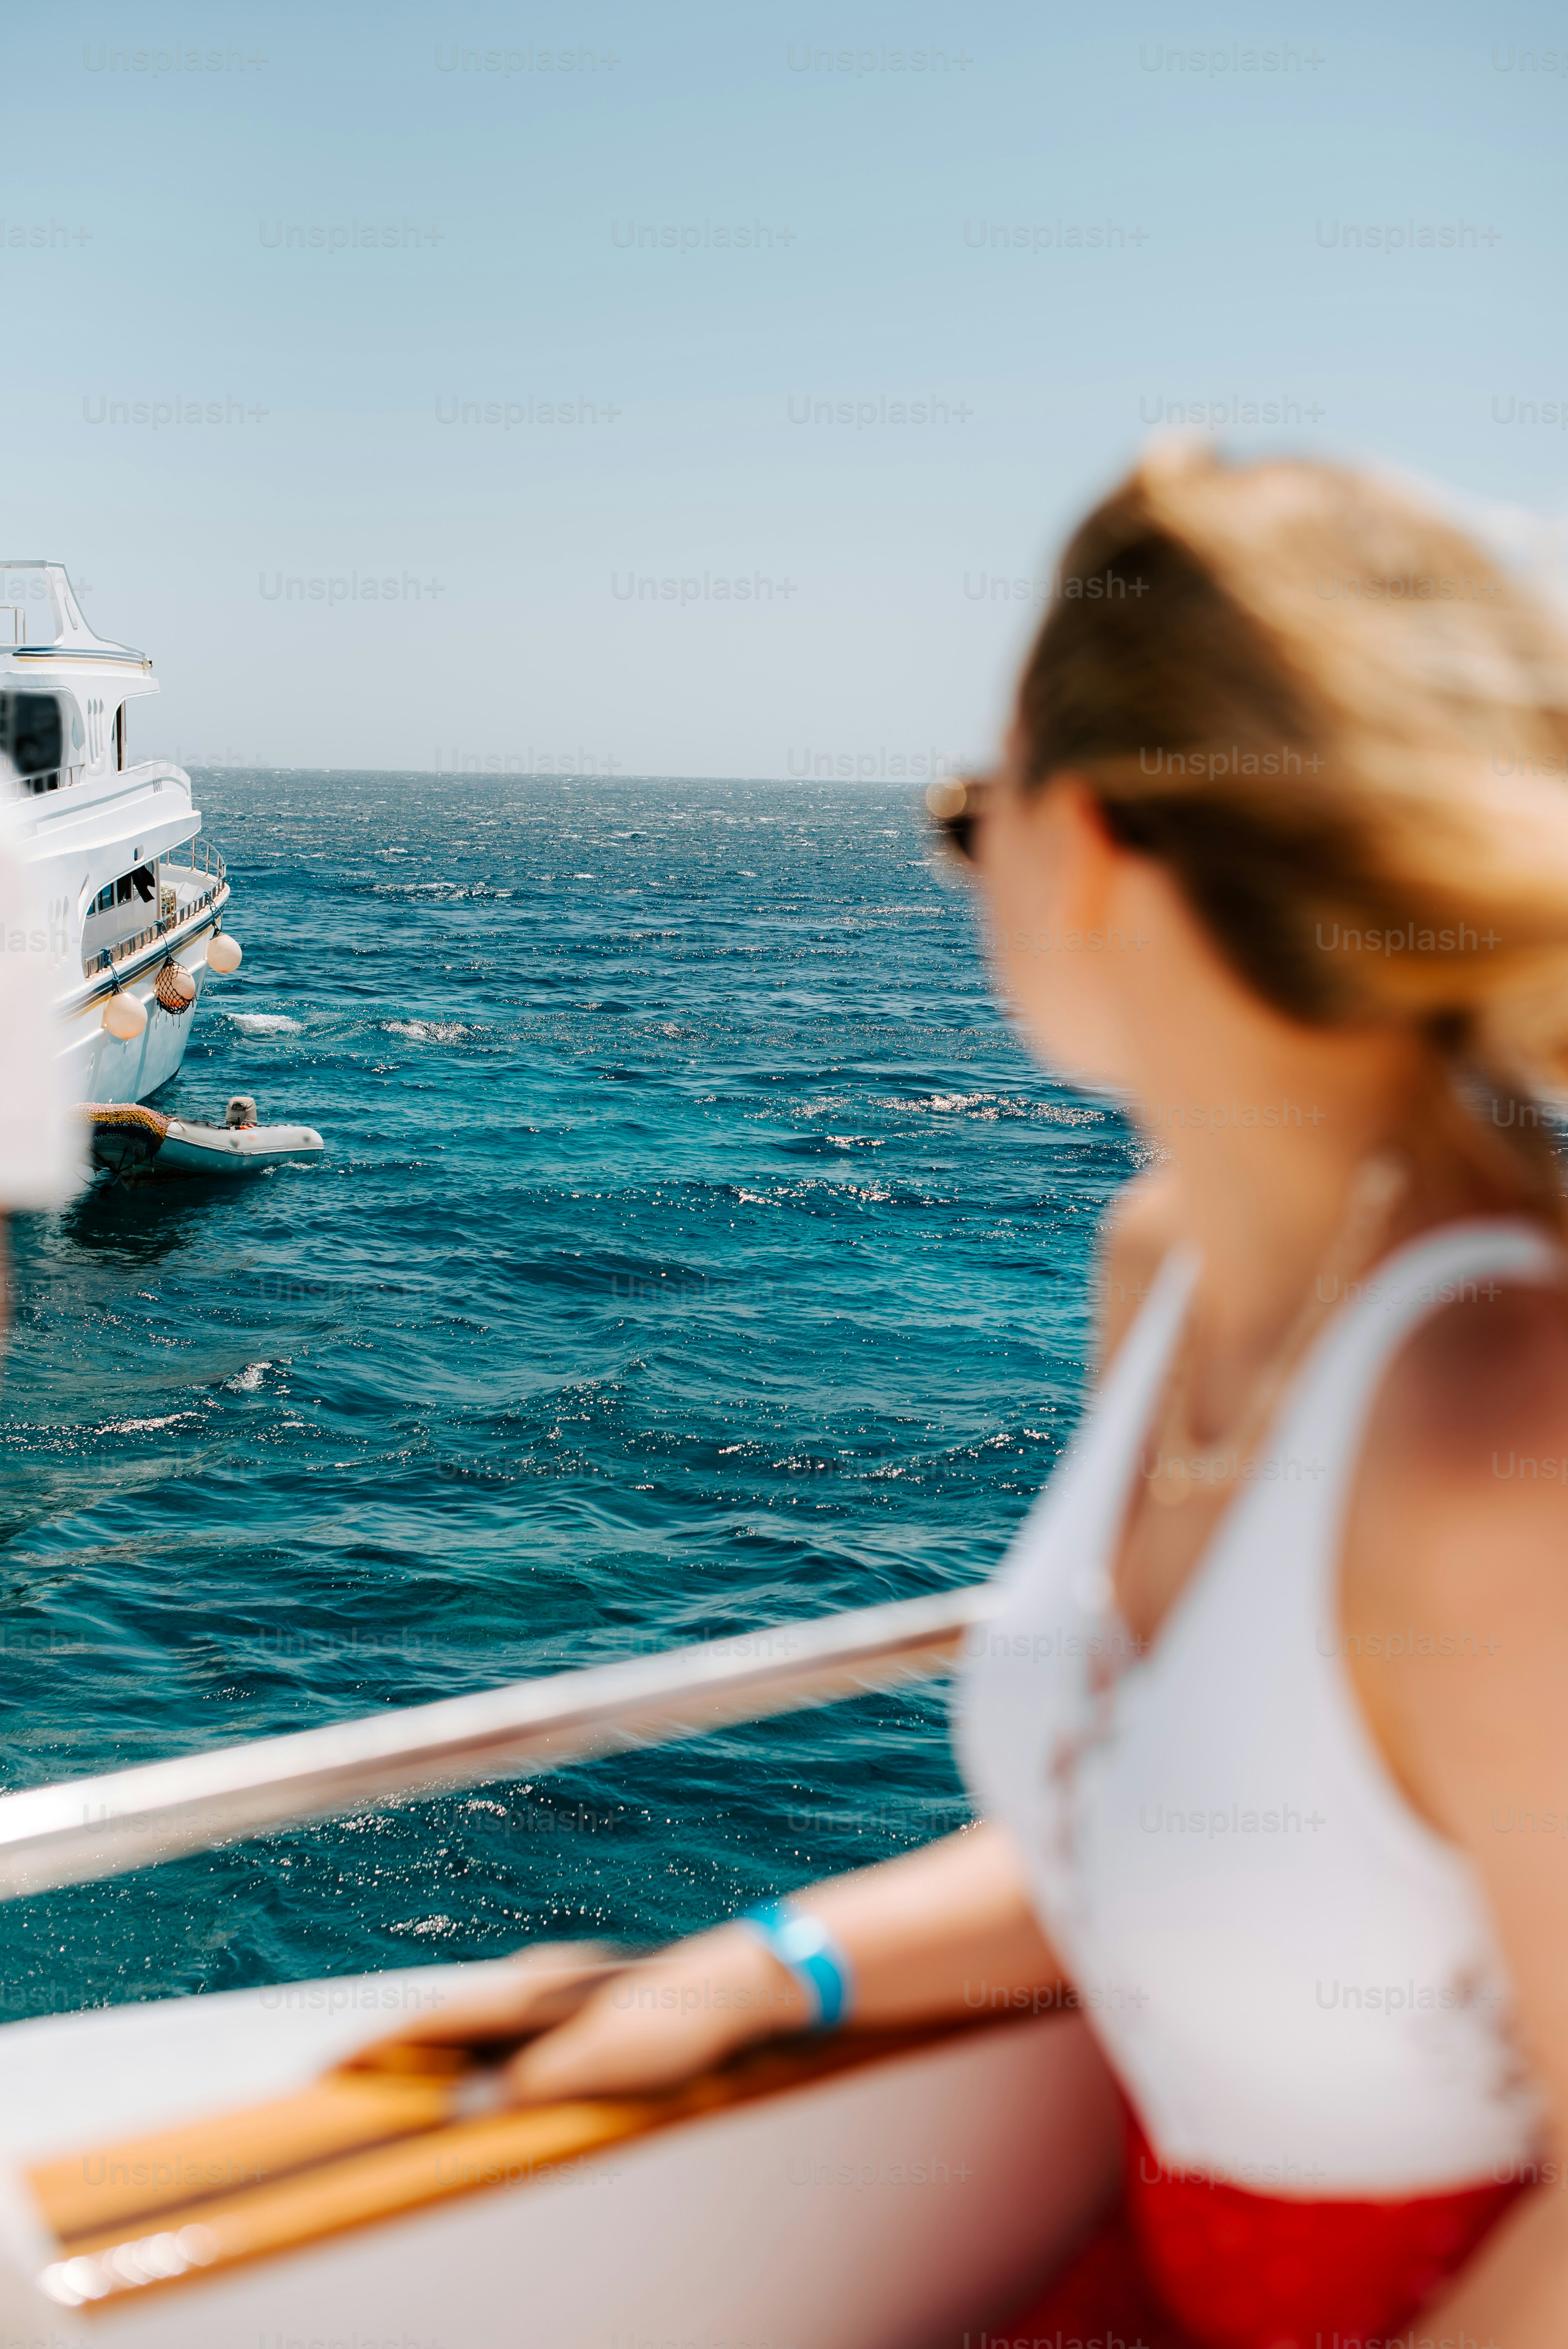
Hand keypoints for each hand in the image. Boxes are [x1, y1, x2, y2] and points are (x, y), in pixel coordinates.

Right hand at [350, 1927, 805, 2104]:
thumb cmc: (674, 2023)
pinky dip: (470, 2048)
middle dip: (392, 2045)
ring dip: (431, 2046)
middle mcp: (533, 1979)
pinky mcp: (575, 2001)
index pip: (436, 2019)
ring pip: (473, 2019)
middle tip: (342, 2072)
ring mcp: (554, 1985)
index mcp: (530, 1991)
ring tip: (391, 2074)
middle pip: (445, 2015)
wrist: (735, 1985)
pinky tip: (473, 2068)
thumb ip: (537, 2082)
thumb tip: (474, 2107)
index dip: (380, 2044)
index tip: (330, 2064)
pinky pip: (503, 2027)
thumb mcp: (604, 2060)